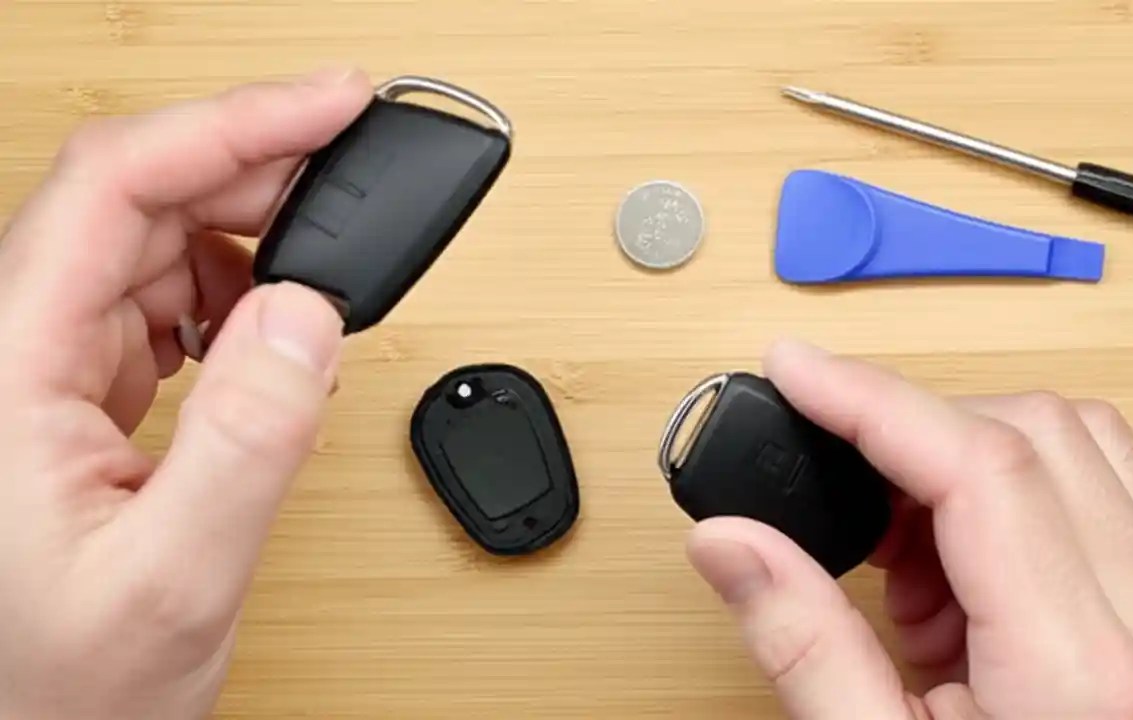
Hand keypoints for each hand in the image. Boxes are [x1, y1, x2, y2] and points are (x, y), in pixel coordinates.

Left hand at [0, 68, 371, 718]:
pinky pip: (155, 301)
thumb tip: (307, 310)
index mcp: (4, 370)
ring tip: (318, 262)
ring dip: (242, 233)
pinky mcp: (71, 393)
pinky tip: (265, 323)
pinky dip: (228, 293)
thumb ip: (250, 438)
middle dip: (250, 165)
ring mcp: (37, 367)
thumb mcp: (175, 578)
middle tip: (349, 164)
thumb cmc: (57, 688)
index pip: (114, 188)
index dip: (231, 123)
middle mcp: (8, 349)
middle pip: (133, 195)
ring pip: (147, 242)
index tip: (328, 103)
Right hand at [687, 339, 1132, 718]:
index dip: (871, 398)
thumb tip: (727, 540)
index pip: (979, 464)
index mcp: (1081, 671)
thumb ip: (802, 644)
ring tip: (908, 566)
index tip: (796, 371)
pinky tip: (958, 575)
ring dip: (966, 465)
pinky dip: (1011, 491)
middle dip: (913, 444)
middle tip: (852, 521)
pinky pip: (1099, 482)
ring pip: (1075, 440)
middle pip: (1031, 430)